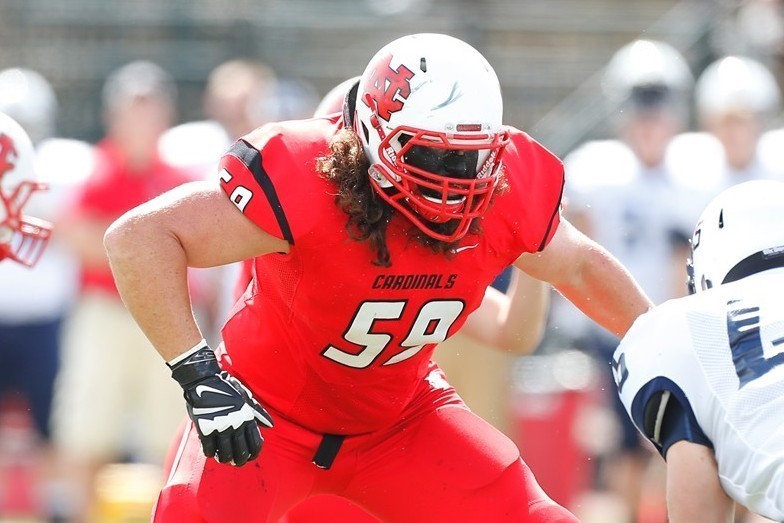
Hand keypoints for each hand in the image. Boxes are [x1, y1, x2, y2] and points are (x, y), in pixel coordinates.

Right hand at [168, 346, 272, 465]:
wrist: (203, 381)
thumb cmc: (226, 388)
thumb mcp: (246, 397)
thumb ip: (258, 412)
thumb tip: (271, 425)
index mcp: (247, 417)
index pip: (255, 444)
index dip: (254, 454)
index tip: (250, 456)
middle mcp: (235, 425)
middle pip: (241, 454)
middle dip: (240, 460)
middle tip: (236, 461)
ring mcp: (220, 428)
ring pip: (225, 455)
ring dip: (225, 459)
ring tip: (224, 457)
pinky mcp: (205, 429)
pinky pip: (209, 450)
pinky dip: (211, 453)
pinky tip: (212, 450)